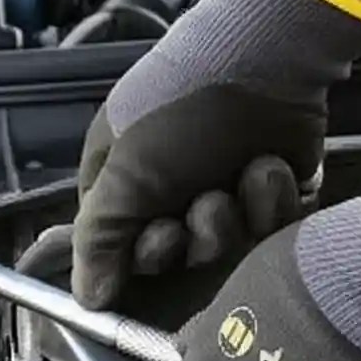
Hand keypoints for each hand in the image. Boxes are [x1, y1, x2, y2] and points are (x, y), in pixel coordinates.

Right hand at [70, 0, 360, 309]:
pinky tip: (269, 165)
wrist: (268, 60)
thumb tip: (86, 300)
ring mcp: (224, 185)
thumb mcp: (124, 176)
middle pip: (180, 255)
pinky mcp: (273, 188)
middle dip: (196, 236)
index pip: (122, 245)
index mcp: (125, 178)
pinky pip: (271, 225)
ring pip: (228, 243)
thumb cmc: (181, 111)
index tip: (160, 236)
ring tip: (241, 174)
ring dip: (234, 215)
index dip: (145, 254)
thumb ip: (98, 243)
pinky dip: (271, 199)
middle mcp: (172, 185)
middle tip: (205, 203)